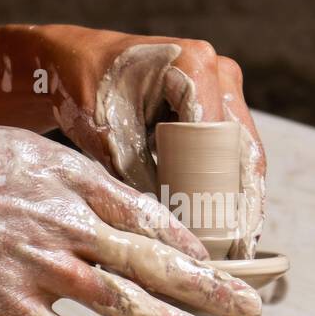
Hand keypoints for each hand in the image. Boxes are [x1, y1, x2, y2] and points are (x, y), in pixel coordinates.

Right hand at [0, 118, 261, 315]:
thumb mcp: (33, 150)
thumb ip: (79, 177)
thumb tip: (118, 198)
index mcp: (79, 184)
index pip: (152, 218)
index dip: (190, 248)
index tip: (219, 268)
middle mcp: (71, 225)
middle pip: (154, 263)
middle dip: (209, 292)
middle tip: (250, 314)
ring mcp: (42, 266)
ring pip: (124, 304)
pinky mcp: (8, 303)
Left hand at [34, 25, 266, 259]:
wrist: (70, 63)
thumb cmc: (83, 89)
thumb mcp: (109, 136)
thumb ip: (140, 178)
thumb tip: (173, 229)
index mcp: (194, 65)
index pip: (220, 140)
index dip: (224, 191)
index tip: (228, 236)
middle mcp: (217, 71)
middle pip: (243, 148)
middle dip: (244, 203)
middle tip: (240, 252)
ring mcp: (220, 84)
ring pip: (243, 152)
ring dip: (242, 198)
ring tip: (241, 247)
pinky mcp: (215, 101)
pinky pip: (231, 148)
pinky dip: (230, 183)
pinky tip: (232, 224)